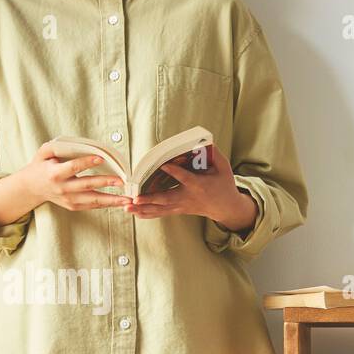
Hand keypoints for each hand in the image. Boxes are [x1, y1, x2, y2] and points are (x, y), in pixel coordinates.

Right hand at [0, 142, 128, 227]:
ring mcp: (69, 200)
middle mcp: (63, 188)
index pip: (73, 167)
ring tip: (128, 199)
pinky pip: (93, 206)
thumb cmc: (40, 166)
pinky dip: (107, 204)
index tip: (101, 158)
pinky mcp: (74, 207)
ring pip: (94, 200)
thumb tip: (74, 143)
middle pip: (87, 185)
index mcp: (55, 173)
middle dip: (106, 182)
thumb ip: (55, 147)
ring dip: (112, 200)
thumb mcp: (43, 153)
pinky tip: (120, 202)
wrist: (32, 188)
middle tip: (122, 181)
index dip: (87, 162)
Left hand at [125, 144, 257, 231]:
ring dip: (142, 208)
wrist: (226, 208)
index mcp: (199, 185)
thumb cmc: (224, 185)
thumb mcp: (224, 168)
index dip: (175, 171)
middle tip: (136, 198)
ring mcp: (181, 206)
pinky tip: (133, 212)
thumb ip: (214, 154)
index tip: (164, 165)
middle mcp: (187, 197)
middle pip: (166, 199)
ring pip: (160, 209)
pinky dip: (146, 213)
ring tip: (127, 207)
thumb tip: (204, 140)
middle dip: (150, 199)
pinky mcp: (177, 210)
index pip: (185, 178)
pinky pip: (160, 213)